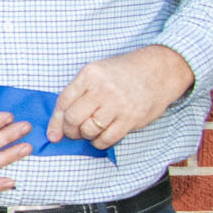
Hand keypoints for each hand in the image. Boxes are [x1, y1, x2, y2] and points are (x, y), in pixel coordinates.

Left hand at [49, 45, 193, 150]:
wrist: (158, 70)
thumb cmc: (123, 73)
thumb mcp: (97, 72)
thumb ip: (78, 92)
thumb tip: (59, 123)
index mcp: (89, 75)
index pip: (63, 102)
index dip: (56, 122)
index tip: (53, 134)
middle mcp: (101, 89)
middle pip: (73, 118)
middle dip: (69, 131)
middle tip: (74, 133)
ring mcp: (117, 104)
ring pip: (89, 130)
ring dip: (86, 136)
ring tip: (90, 131)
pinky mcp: (131, 118)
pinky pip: (107, 138)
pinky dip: (99, 142)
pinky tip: (101, 137)